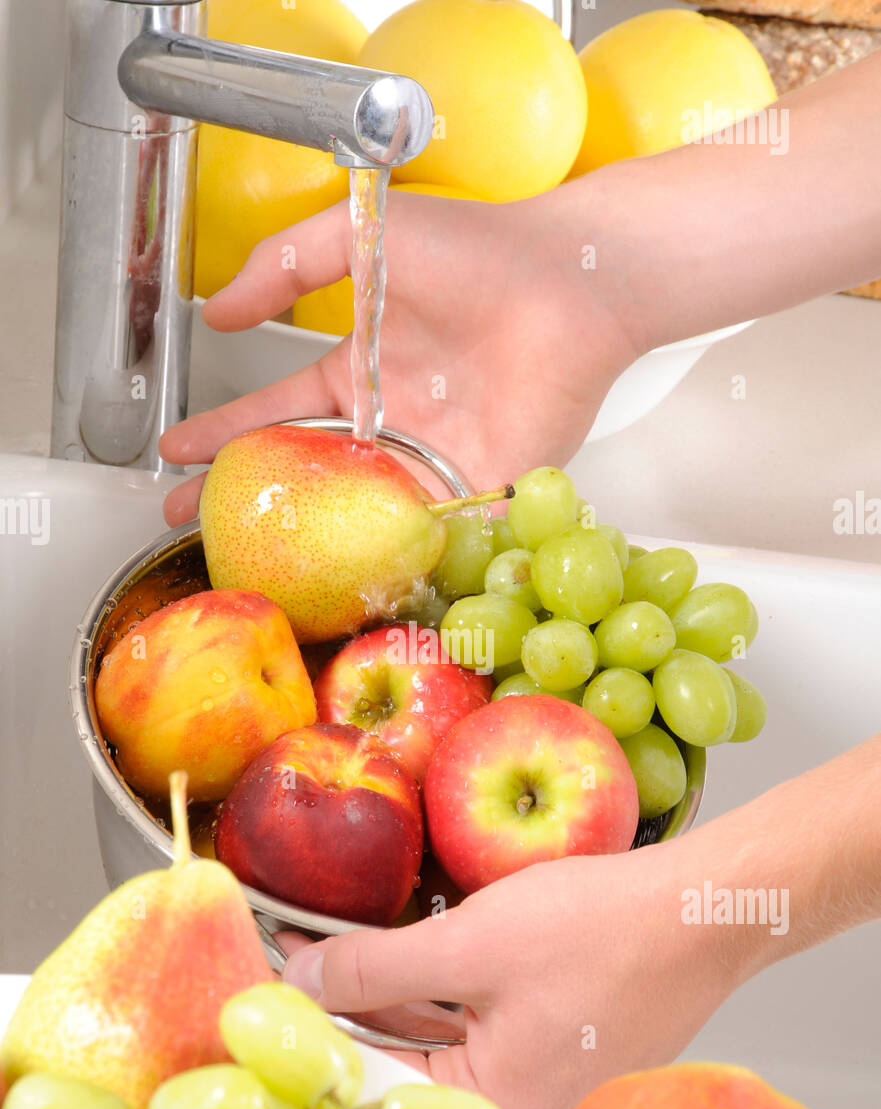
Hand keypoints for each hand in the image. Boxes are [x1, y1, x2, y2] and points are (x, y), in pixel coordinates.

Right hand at [160, 182, 644, 524]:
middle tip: (188, 525)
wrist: (570, 282)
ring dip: (304, 545)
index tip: (176, 455)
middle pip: (306, 478)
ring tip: (246, 563)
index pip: (276, 414)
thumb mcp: (361, 238)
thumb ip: (284, 264)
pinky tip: (341, 585)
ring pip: (355, 518)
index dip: (223, 433)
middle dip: (244, 502)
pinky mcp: (479, 491)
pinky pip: (425, 536)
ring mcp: (432, 462)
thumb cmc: (477, 251)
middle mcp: (390, 425)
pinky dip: (388, 561)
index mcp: (360, 373)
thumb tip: (215, 309)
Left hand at [277, 839, 755, 1108]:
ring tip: (318, 944)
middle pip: (400, 1063)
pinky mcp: (551, 1043)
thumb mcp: (469, 945)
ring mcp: (536, 1080)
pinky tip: (387, 949)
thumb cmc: (605, 932)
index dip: (308, 1032)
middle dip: (341, 1006)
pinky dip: (432, 986)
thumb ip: (373, 969)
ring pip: (435, 1038)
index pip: (370, 1087)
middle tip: (283, 956)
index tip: (259, 991)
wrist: (704, 908)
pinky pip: (472, 1022)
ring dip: (383, 990)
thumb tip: (295, 984)